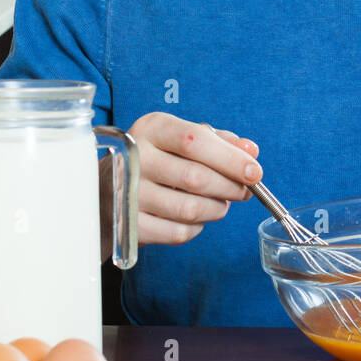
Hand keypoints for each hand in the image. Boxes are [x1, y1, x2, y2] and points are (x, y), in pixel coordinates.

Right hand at [118, 112, 261, 246]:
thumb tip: (250, 151)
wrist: (106, 188)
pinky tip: (194, 217)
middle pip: (196, 178)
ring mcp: (128, 193)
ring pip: (190, 209)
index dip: (230, 158)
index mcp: (151, 128)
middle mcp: (134, 157)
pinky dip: (196, 227)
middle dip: (230, 188)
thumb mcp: (181, 139)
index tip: (254, 172)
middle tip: (242, 191)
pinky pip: (178, 232)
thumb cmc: (156, 159)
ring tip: (219, 203)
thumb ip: (219, 141)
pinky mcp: (128, 224)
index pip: (195, 140)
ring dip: (216, 209)